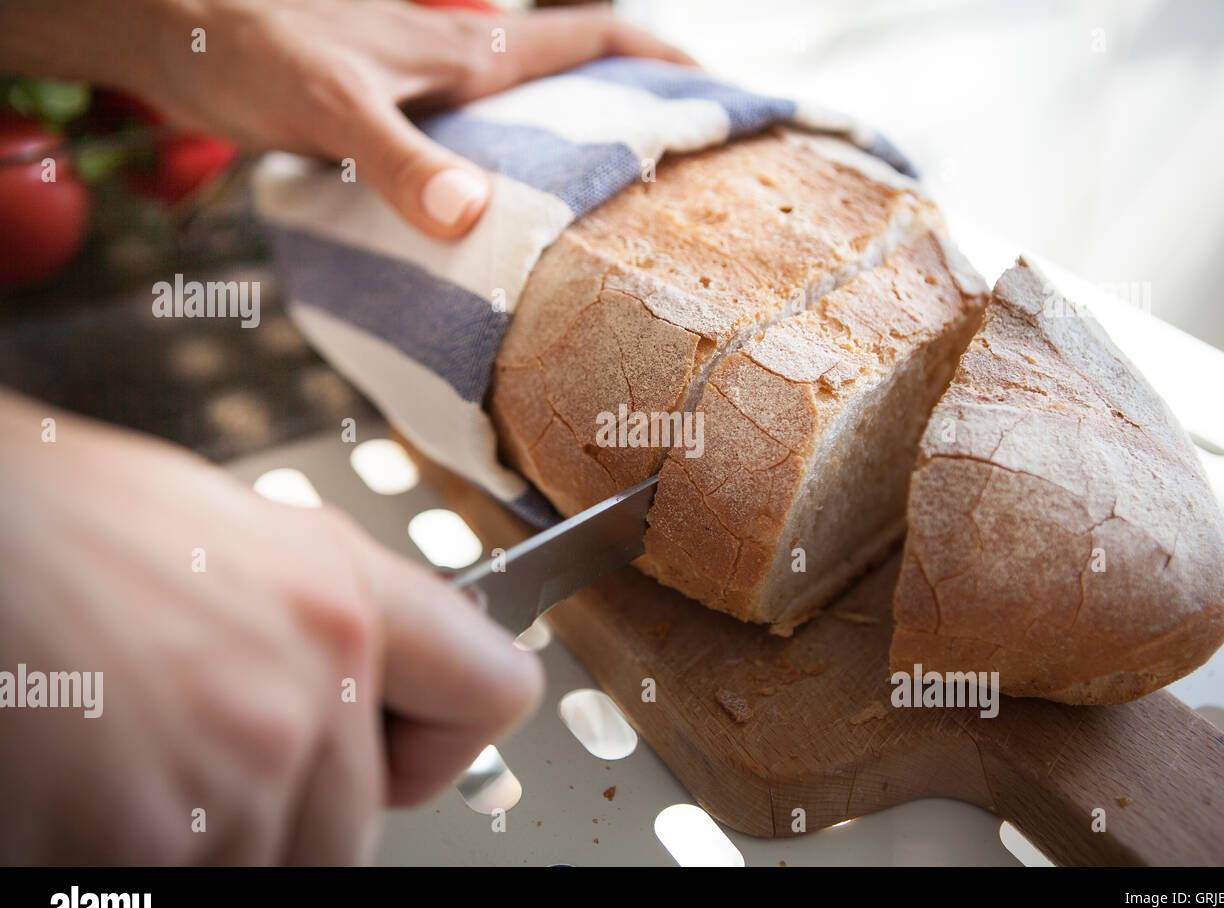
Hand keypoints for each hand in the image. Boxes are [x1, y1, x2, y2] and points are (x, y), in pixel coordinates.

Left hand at [0, 0, 693, 237]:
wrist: (183, 37)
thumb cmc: (256, 51)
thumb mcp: (333, 107)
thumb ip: (401, 161)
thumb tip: (469, 214)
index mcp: (472, 55)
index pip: (590, 38)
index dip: (659, 59)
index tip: (718, 91)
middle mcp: (465, 72)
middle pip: (576, 81)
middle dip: (639, 111)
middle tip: (687, 168)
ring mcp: (433, 97)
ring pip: (530, 120)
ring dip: (577, 151)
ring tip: (616, 214)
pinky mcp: (400, 123)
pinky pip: (479, 153)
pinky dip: (511, 184)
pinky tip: (507, 232)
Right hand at [0, 390, 542, 862]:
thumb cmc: (71, 525)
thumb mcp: (243, 535)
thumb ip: (328, 616)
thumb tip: (374, 675)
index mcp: (341, 598)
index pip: (493, 693)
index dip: (443, 738)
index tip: (405, 746)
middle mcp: (309, 685)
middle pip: (355, 826)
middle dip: (282, 812)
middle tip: (201, 750)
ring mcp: (236, 769)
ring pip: (264, 869)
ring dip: (202, 841)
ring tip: (126, 751)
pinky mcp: (148, 840)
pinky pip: (173, 891)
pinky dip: (125, 864)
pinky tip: (79, 786)